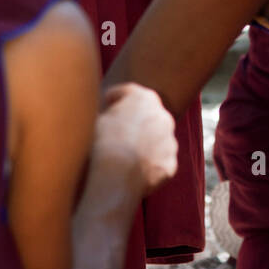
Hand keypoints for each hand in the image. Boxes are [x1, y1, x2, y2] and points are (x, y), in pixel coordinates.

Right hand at [84, 83, 177, 211]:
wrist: (116, 175)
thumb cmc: (103, 143)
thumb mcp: (99, 119)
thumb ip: (110, 113)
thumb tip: (108, 118)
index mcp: (145, 98)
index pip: (128, 93)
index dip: (115, 97)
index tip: (106, 103)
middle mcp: (163, 116)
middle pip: (147, 115)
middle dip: (135, 121)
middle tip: (118, 131)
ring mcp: (169, 141)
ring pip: (157, 139)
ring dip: (145, 143)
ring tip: (125, 156)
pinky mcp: (170, 164)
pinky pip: (158, 162)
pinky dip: (149, 164)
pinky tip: (133, 171)